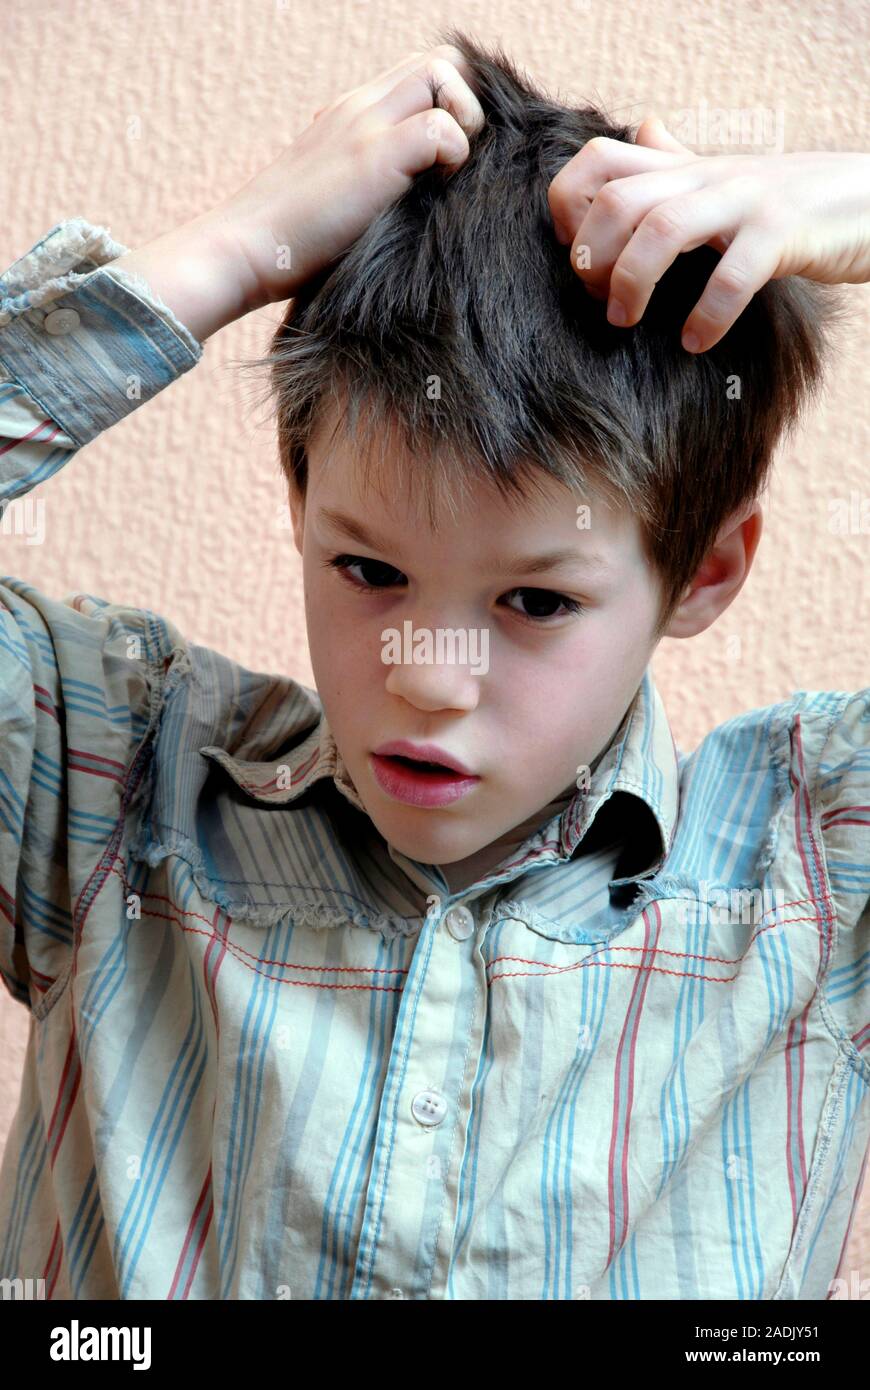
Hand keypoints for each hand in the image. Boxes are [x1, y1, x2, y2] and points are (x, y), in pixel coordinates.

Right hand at [213, 44, 484, 309]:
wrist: (245, 252)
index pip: (420, 71)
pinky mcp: (374, 156)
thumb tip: (413, 198)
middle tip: (453, 164)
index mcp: (351, 113)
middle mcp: (359, 106)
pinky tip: (433, 194)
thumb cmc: (290, 241)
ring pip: (443, 70)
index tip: (446, 160)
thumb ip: (368, 176)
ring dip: (463, 120)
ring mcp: (365, 125)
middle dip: (465, 102)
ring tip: (444, 175)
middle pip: (440, 58)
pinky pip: (441, 126)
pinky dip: (453, 157)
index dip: (449, 103)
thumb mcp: (333, 192)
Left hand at [547, 120, 869, 351]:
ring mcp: (744, 202)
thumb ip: (679, 162)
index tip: (576, 254)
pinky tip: (697, 342)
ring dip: (632, 282)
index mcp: (684, 169)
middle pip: (618, 199)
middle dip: (593, 256)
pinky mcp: (783, 233)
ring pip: (663, 229)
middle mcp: (706, 178)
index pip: (598, 159)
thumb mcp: (728, 178)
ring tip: (627, 322)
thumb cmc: (791, 201)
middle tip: (599, 301)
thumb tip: (641, 131)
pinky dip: (708, 316)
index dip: (568, 205)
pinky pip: (732, 276)